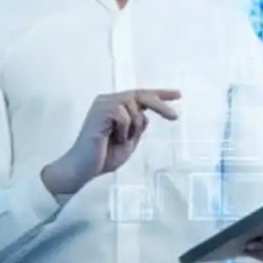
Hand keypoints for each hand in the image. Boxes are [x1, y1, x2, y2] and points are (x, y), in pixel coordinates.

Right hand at [41, 89, 181, 196]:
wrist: (83, 168)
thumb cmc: (103, 157)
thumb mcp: (129, 141)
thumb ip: (138, 127)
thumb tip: (146, 116)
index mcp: (114, 106)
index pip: (141, 95)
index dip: (160, 94)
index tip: (178, 95)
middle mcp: (108, 100)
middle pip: (141, 95)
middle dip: (160, 104)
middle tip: (174, 117)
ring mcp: (103, 104)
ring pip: (134, 107)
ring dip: (133, 127)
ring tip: (120, 140)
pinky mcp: (100, 110)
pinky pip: (124, 115)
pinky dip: (123, 130)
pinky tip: (112, 138)